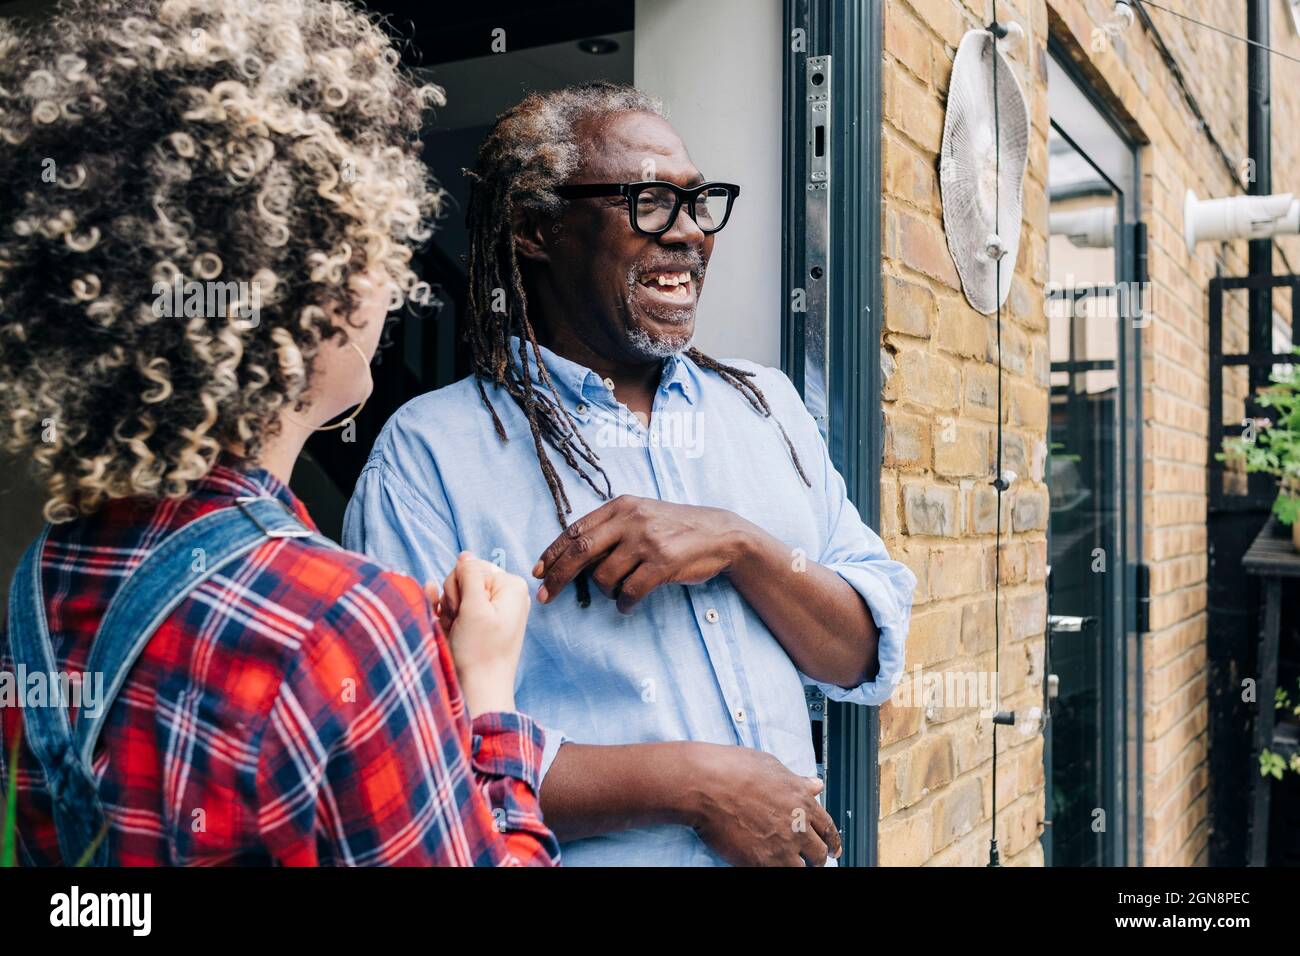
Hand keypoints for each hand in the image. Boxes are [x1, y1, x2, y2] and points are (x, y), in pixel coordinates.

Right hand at [425, 552, 530, 716]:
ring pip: (453, 594)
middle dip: (454, 600)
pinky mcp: (476, 623)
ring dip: (448, 612)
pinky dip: (444, 616)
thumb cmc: (480, 653)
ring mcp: (489, 610)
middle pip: (462, 578)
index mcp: (511, 587)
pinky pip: (452, 608)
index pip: (471, 566)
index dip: (460, 587)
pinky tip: (441, 624)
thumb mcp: (475, 608)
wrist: (478, 691)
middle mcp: (503, 595)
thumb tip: (465, 555)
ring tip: (457, 633)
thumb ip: (469, 574)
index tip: (467, 613)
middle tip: (461, 625)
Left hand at [532, 495, 752, 612]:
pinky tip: (627, 605)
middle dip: (558, 576)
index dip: (552, 552)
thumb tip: (572, 554)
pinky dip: (623, 603)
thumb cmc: (676, 528)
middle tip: (545, 596)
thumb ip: (611, 527)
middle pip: (580, 551)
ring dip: (605, 592)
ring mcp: (647, 541)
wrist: (720, 533)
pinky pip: (630, 592)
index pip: (575, 530)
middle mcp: (630, 520)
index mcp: (621, 506)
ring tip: (616, 593)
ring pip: (605, 576)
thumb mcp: (642, 515)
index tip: (537, 571)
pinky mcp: (662, 563)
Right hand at [681, 744, 841, 865]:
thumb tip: (815, 784)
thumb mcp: (771, 767)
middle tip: (813, 860)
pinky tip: (769, 865)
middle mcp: (797, 825)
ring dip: (798, 867)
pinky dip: (778, 870)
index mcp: (802, 800)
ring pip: (803, 869)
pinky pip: (780, 874)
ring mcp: (782, 846)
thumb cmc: (733, 770)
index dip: (832, 841)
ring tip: (789, 865)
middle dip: (818, 858)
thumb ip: (796, 781)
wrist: (706, 785)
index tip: (833, 848)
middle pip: (819, 852)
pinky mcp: (762, 862)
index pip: (828, 828)